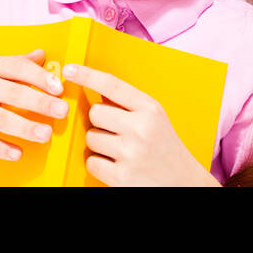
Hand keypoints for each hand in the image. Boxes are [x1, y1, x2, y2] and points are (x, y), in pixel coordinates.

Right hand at [0, 49, 68, 160]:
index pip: (17, 68)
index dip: (38, 77)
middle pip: (11, 93)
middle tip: (62, 111)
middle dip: (38, 102)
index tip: (59, 87)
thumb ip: (15, 62)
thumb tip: (42, 54)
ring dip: (23, 127)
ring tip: (46, 134)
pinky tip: (17, 153)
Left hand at [64, 62, 215, 185]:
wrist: (183, 183)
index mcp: (150, 108)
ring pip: (90, 138)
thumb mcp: (154, 118)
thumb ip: (128, 103)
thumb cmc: (164, 148)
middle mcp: (141, 128)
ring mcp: (130, 153)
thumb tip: (93, 86)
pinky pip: (91, 163)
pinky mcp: (121, 177)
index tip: (69, 69)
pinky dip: (99, 165)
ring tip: (120, 151)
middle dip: (99, 122)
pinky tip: (116, 166)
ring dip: (99, 146)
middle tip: (116, 132)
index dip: (87, 75)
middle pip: (95, 112)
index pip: (111, 84)